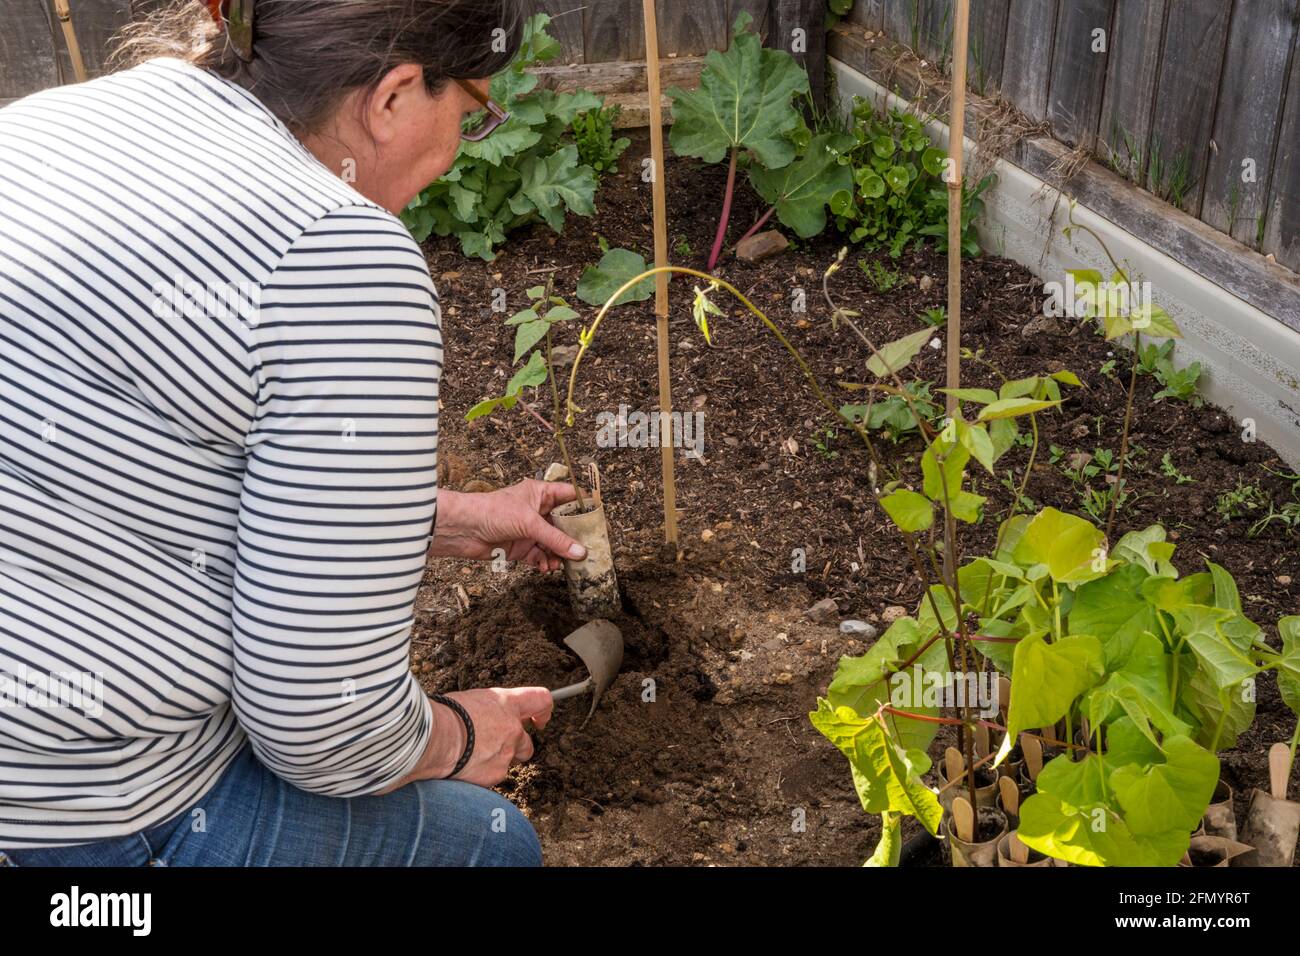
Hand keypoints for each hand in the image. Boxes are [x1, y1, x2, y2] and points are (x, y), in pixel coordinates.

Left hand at [430, 479, 585, 570]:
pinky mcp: (519, 547)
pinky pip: (538, 556)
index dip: (584, 505)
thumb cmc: (492, 511)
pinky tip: (546, 567)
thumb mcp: (529, 523)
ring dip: (558, 554)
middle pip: (563, 523)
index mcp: (540, 493)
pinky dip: (544, 562)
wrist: (462, 529)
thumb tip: (579, 552)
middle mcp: (536, 511)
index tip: (599, 517)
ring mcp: (527, 530)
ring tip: (564, 563)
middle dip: (574, 537)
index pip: (568, 495)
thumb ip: (555, 538)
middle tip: (588, 548)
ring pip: (552, 543)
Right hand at [432, 687, 553, 786]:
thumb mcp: (470, 700)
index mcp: (507, 704)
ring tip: (469, 756)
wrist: (433, 739)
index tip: (539, 720)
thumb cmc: (444, 714)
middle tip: (493, 746)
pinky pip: (492, 777)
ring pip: (508, 762)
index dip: (543, 711)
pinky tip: (462, 767)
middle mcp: (513, 729)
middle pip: (527, 742)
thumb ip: (488, 710)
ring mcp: (506, 754)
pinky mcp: (495, 774)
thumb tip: (486, 718)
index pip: (541, 700)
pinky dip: (480, 774)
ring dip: (496, 761)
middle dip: (514, 747)